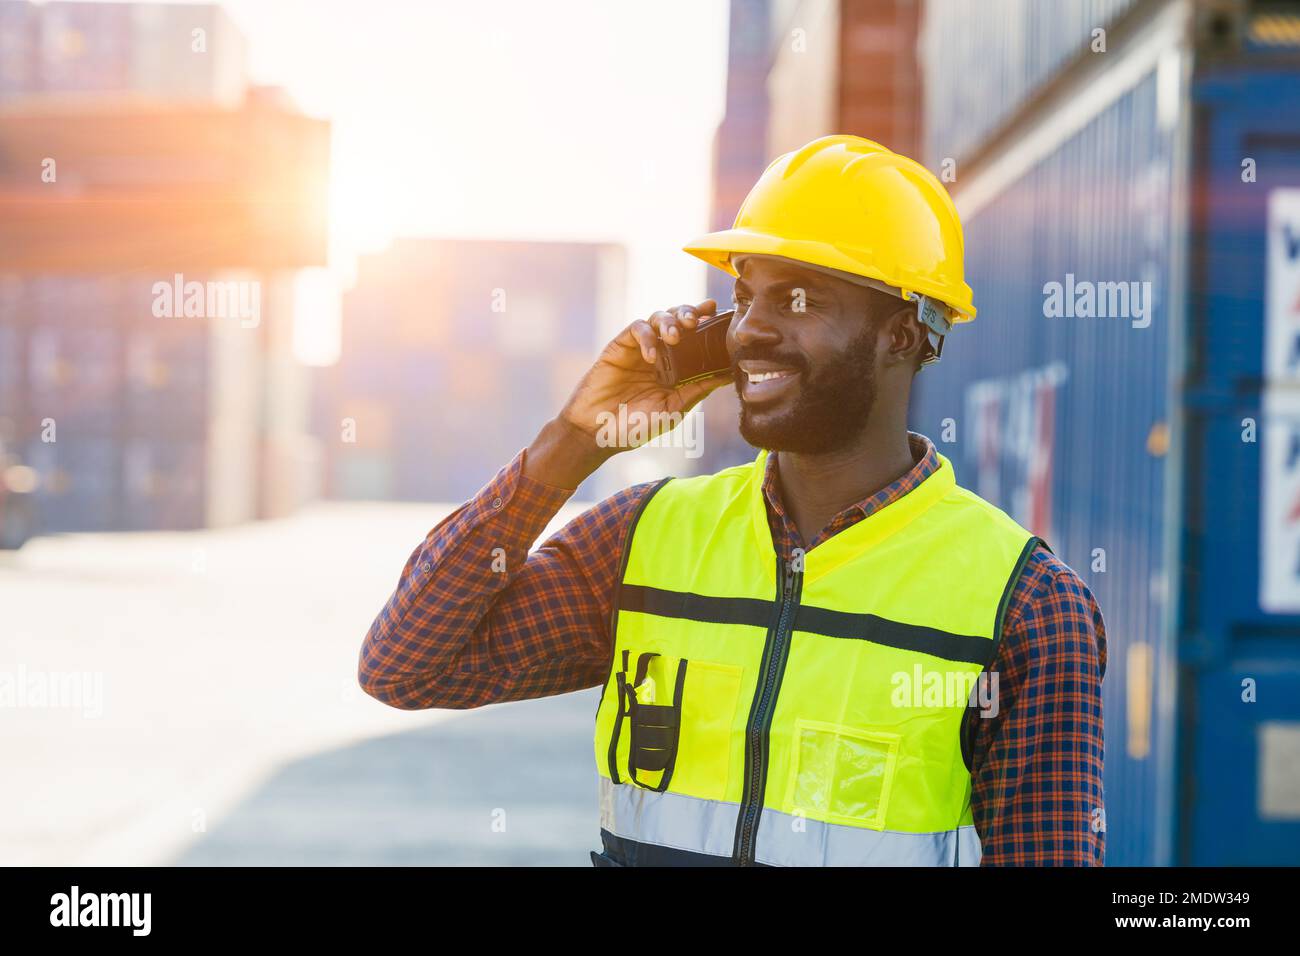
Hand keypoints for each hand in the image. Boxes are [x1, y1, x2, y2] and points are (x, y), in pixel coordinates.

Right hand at [524, 300, 733, 488]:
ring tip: (676, 336)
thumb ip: (697, 390)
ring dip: (670, 321)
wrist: (597, 433)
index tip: (721, 316)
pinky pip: (636, 329)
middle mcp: (660, 354)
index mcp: (676, 367)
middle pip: (678, 319)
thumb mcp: (674, 410)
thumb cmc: (635, 427)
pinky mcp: (619, 347)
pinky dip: (647, 337)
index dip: (708, 322)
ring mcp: (639, 349)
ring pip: (658, 318)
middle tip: (697, 320)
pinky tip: (651, 356)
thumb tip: (728, 375)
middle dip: (690, 312)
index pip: (695, 337)